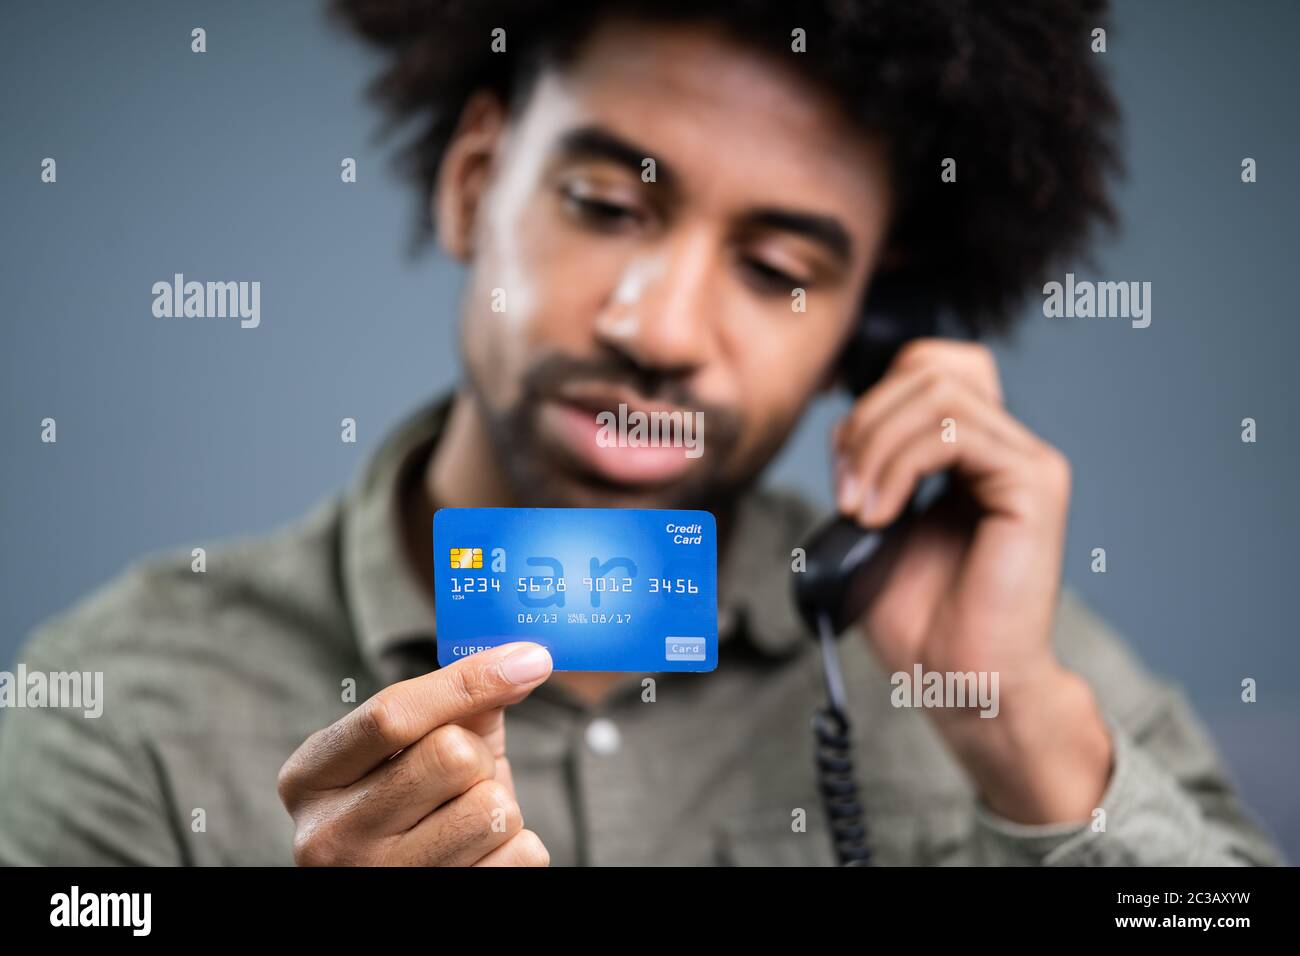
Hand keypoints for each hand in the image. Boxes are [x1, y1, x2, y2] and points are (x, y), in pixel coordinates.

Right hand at [278, 642, 553, 864]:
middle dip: (479, 757)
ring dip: (500, 806)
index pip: (391, 714)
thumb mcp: (416, 748)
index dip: (469, 680)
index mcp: (310, 777)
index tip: (529, 658)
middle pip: (451, 755)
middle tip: (467, 777)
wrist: (407, 881)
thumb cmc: (410, 805)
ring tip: (468, 820)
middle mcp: (328, 835)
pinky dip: (519, 847)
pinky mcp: (434, 909)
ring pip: (491, 809)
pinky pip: (520, 853)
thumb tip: (522, 662)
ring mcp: (377, 879)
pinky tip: (484, 853)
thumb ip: (459, 704)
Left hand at [834, 339, 1110, 822]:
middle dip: (865, 420)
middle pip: (928, 367)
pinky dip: (899, 465)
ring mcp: (1026, 461)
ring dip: (875, 446)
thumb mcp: (874, 523)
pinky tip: (881, 513)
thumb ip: (869, 465)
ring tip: (860, 508)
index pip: (928, 366)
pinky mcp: (1034, 483)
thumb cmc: (921, 619)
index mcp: (972, 451)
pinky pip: (954, 432)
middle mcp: (1005, 446)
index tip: (840, 463)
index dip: (872, 396)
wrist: (959, 680)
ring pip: (937, 392)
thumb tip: (844, 424)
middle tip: (845, 490)